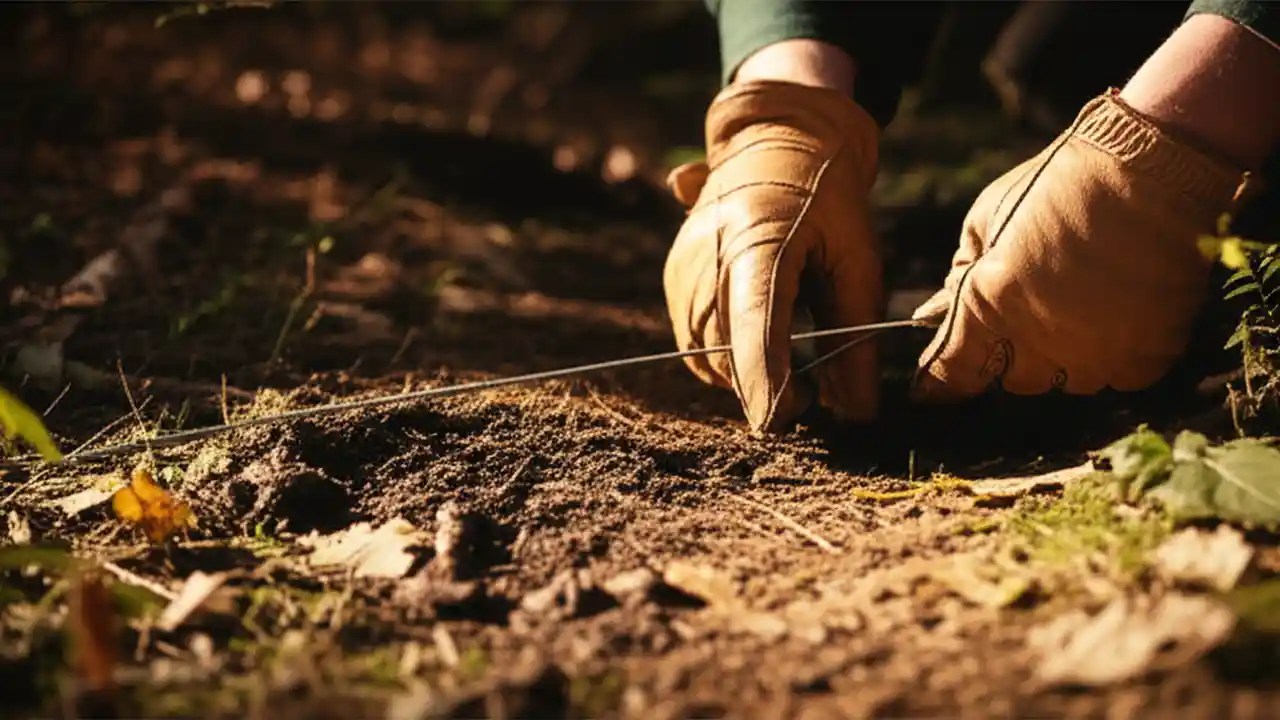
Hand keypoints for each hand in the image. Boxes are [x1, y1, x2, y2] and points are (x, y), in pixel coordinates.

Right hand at [664, 80, 882, 432]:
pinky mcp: (674, 279)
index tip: (782, 422)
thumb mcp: (859, 263)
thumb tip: (857, 415)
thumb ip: (856, 342)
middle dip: (768, 386)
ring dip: (747, 372)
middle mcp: (708, 259)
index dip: (766, 386)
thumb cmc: (830, 201)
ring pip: (707, 359)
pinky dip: (728, 354)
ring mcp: (683, 271)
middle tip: (816, 390)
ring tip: (791, 354)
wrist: (777, 141)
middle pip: (729, 357)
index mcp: (760, 244)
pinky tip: (761, 328)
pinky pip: (695, 345)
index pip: (755, 332)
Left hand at [913, 91, 1247, 401]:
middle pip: (1011, 379)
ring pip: (1064, 381)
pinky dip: (1110, 356)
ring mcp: (1097, 354)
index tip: (933, 386)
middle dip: (1008, 352)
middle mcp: (1041, 341)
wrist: (1155, 165)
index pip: (954, 371)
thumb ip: (959, 275)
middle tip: (1025, 310)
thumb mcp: (987, 218)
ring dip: (1060, 355)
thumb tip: (932, 316)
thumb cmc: (1058, 182)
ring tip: (1075, 304)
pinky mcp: (1148, 355)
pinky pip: (1118, 378)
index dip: (941, 381)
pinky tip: (1114, 317)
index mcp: (991, 306)